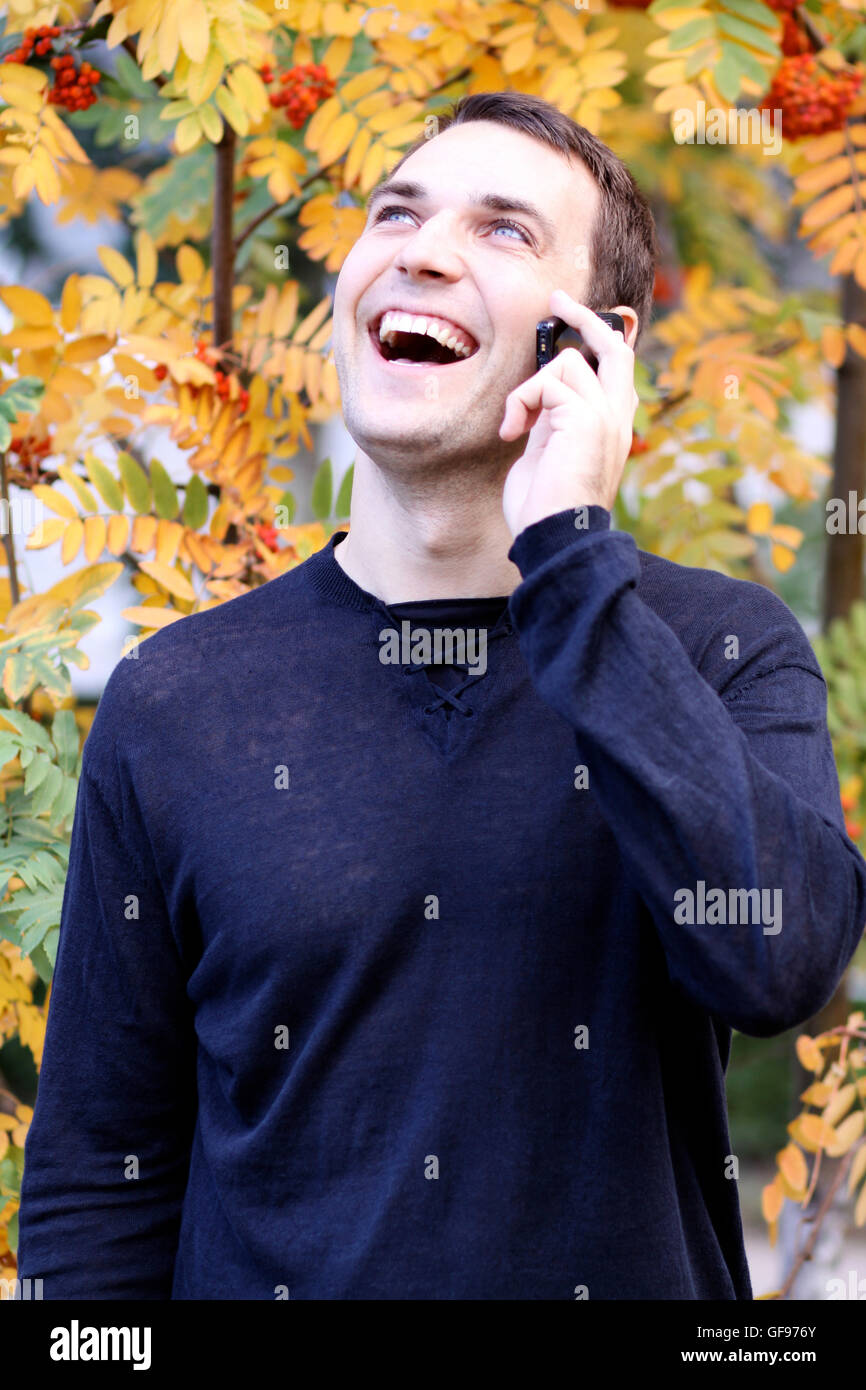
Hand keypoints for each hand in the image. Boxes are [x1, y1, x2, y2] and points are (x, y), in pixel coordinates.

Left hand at [500, 289, 638, 539]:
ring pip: (568, 361)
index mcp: (611, 426)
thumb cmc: (544, 506)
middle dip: (585, 318)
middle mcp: (617, 417)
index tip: (573, 316)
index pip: (619, 368)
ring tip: (515, 425)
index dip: (602, 337)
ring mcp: (606, 416)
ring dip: (529, 389)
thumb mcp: (547, 452)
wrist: (553, 536)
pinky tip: (512, 433)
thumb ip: (551, 419)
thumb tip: (539, 393)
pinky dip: (520, 403)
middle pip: (615, 347)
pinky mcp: (587, 418)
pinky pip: (546, 382)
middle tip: (557, 300)